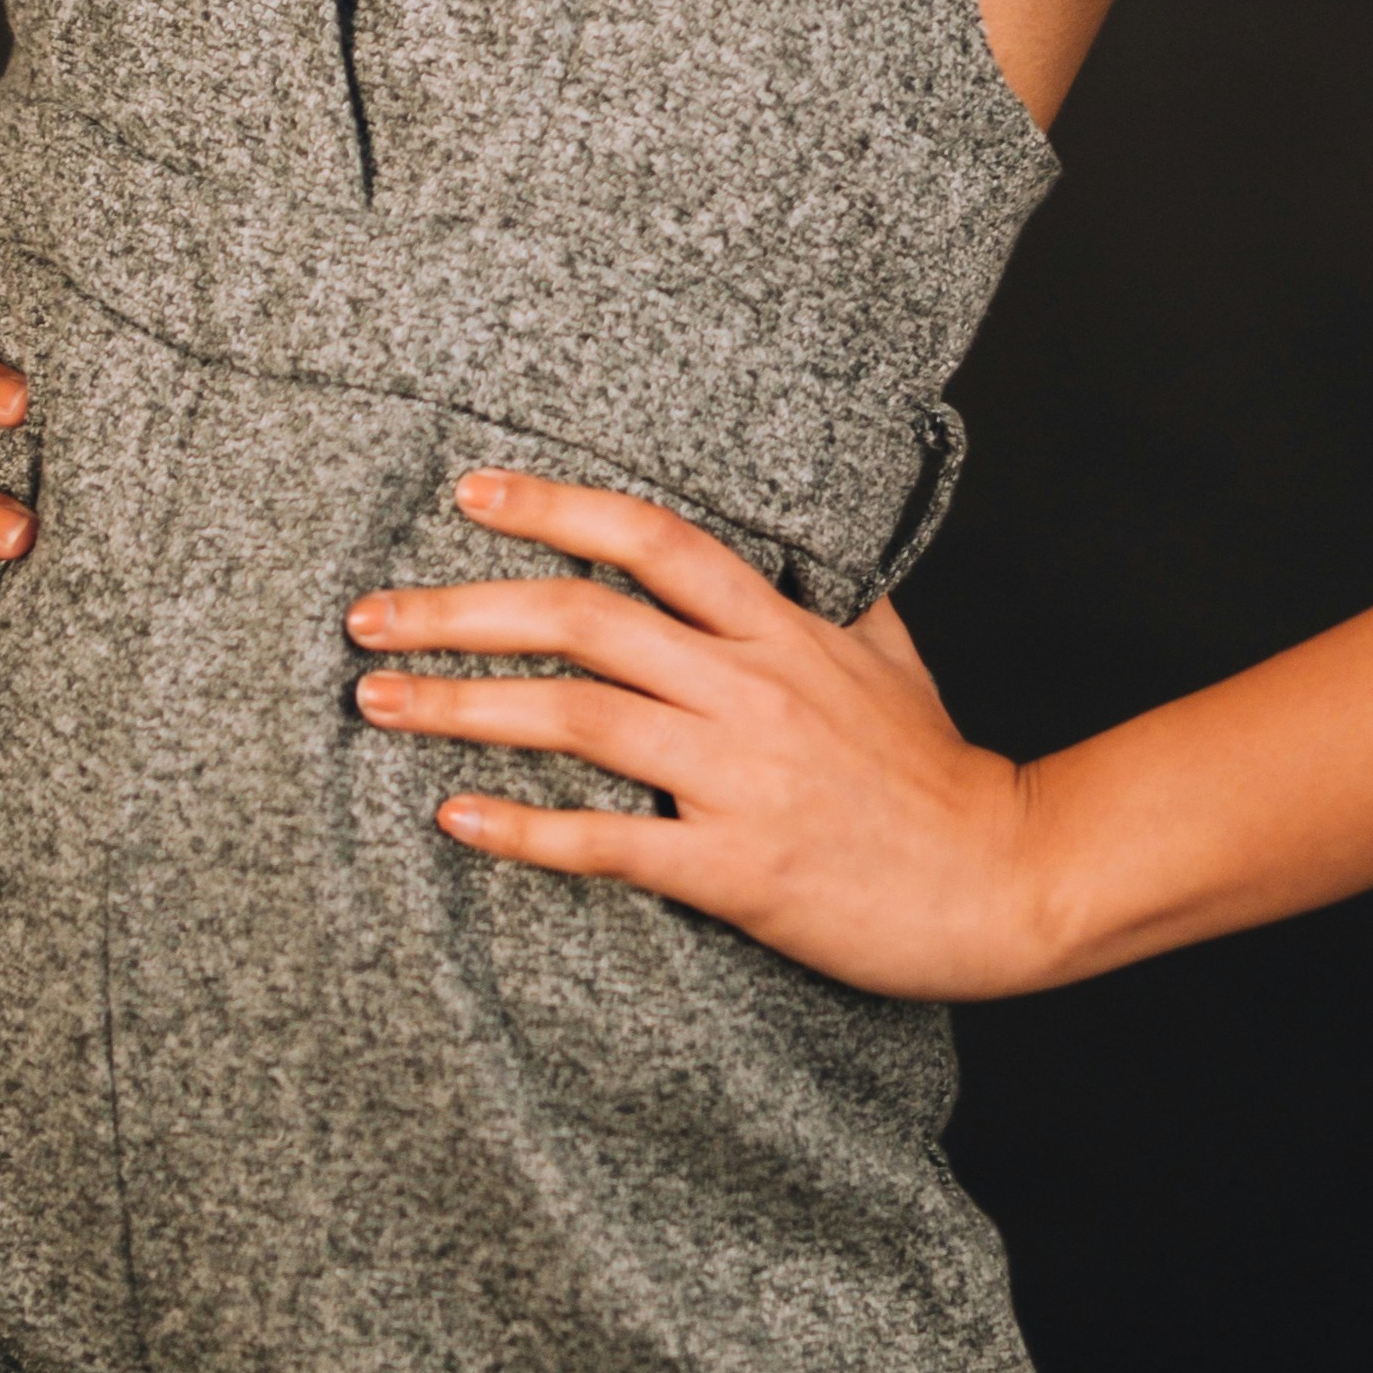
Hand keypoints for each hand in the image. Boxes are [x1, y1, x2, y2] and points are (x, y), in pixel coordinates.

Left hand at [346, 465, 1054, 999]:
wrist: (1004, 877)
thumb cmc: (937, 771)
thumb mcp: (891, 654)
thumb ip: (832, 597)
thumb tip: (802, 547)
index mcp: (781, 628)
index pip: (651, 538)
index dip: (554, 507)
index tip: (468, 495)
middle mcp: (750, 686)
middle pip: (582, 621)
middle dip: (459, 610)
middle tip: (367, 616)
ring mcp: (740, 776)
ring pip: (578, 718)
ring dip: (463, 705)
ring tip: (377, 702)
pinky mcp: (735, 867)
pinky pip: (610, 843)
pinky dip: (524, 829)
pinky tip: (455, 817)